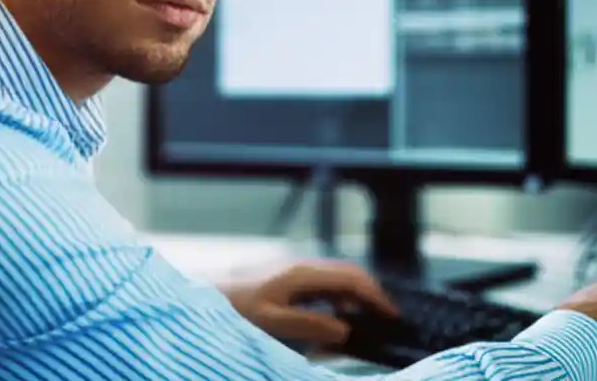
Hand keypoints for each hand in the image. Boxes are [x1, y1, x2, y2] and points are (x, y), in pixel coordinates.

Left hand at [220, 260, 399, 345]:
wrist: (204, 293)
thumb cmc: (233, 308)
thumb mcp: (271, 322)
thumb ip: (309, 325)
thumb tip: (344, 329)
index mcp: (303, 274)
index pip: (351, 278)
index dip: (375, 295)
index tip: (392, 314)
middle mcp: (302, 266)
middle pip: (348, 274)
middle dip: (370, 294)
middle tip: (386, 319)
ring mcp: (295, 270)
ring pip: (336, 278)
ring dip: (354, 297)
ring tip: (365, 321)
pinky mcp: (287, 277)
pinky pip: (322, 284)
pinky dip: (337, 298)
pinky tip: (334, 317)